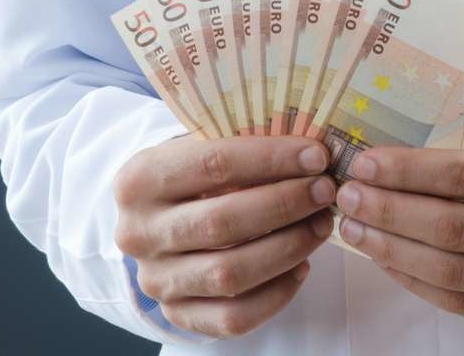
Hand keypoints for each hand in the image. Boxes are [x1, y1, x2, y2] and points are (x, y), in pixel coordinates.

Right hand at [113, 133, 335, 337]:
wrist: (153, 218)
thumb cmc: (188, 175)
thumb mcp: (198, 147)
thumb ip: (241, 146)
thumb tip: (309, 152)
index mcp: (140, 178)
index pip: (214, 164)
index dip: (271, 160)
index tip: (316, 156)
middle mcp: (139, 232)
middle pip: (223, 223)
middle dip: (284, 205)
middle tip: (324, 191)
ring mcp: (156, 280)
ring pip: (230, 274)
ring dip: (287, 249)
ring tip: (319, 225)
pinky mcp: (177, 314)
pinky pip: (233, 317)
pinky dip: (275, 294)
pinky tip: (301, 266)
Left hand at [333, 134, 463, 334]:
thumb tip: (396, 156)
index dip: (408, 172)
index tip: (366, 164)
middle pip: (452, 229)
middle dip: (390, 212)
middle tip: (348, 196)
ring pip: (453, 273)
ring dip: (394, 250)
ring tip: (357, 229)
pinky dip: (419, 282)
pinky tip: (390, 260)